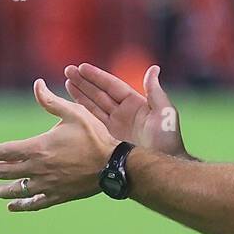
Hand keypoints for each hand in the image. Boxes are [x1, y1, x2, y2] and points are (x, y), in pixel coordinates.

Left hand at [0, 78, 115, 211]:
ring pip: (16, 190)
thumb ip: (51, 101)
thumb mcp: (74, 113)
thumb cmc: (95, 136)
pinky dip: (22, 205)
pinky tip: (12, 206)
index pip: (3, 151)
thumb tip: (36, 84)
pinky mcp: (58, 196)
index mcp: (38, 148)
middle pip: (4, 172)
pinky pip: (34, 203)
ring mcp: (47, 185)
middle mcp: (38, 169)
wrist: (114, 165)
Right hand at [64, 61, 186, 156]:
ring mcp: (115, 126)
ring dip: (80, 93)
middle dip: (84, 82)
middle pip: (100, 93)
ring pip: (94, 105)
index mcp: (135, 104)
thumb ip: (155, 91)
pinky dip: (82, 112)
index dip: (97, 77)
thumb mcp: (164, 112)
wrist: (160, 166)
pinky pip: (93, 122)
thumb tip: (153, 68)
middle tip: (68, 71)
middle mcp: (123, 113)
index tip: (82, 67)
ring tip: (67, 81)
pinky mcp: (109, 139)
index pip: (112, 86)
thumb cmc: (167, 139)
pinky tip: (71, 103)